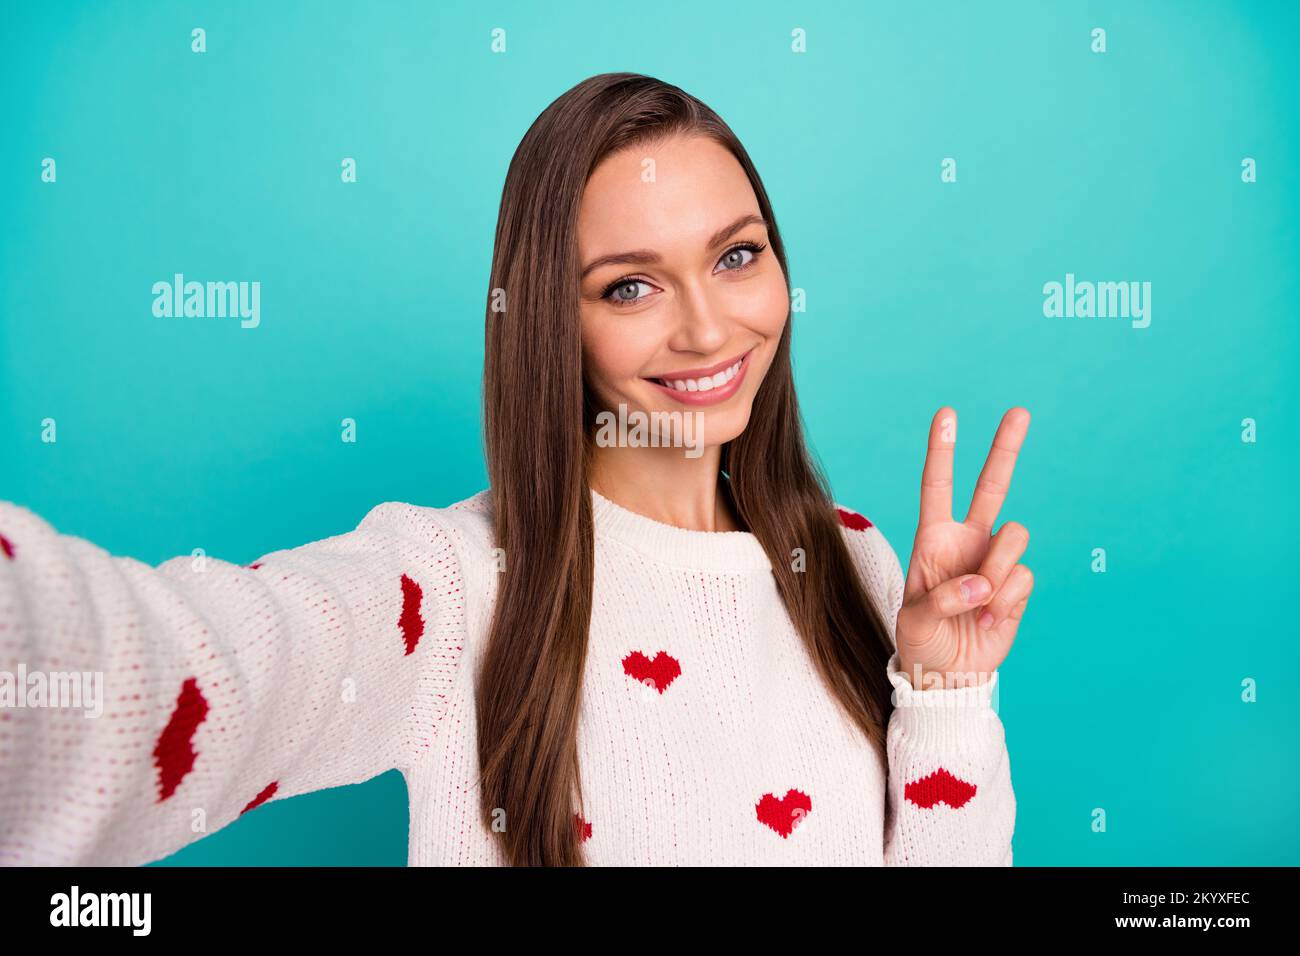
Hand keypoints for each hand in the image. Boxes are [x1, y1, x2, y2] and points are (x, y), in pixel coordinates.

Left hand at [895, 407, 1033, 689]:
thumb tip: (981, 584)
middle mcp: (968, 541)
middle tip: (1019, 411)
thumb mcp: (914, 622)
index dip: (942, 450)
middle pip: (992, 486)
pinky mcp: (1018, 584)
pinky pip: (1023, 577)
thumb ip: (941, 600)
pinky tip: (990, 620)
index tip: (947, 414)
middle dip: (1006, 448)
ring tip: (977, 605)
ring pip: (1014, 537)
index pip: (938, 486)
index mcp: (934, 539)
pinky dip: (1006, 601)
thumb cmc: (922, 642)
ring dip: (997, 571)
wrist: (950, 674)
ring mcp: (995, 560)